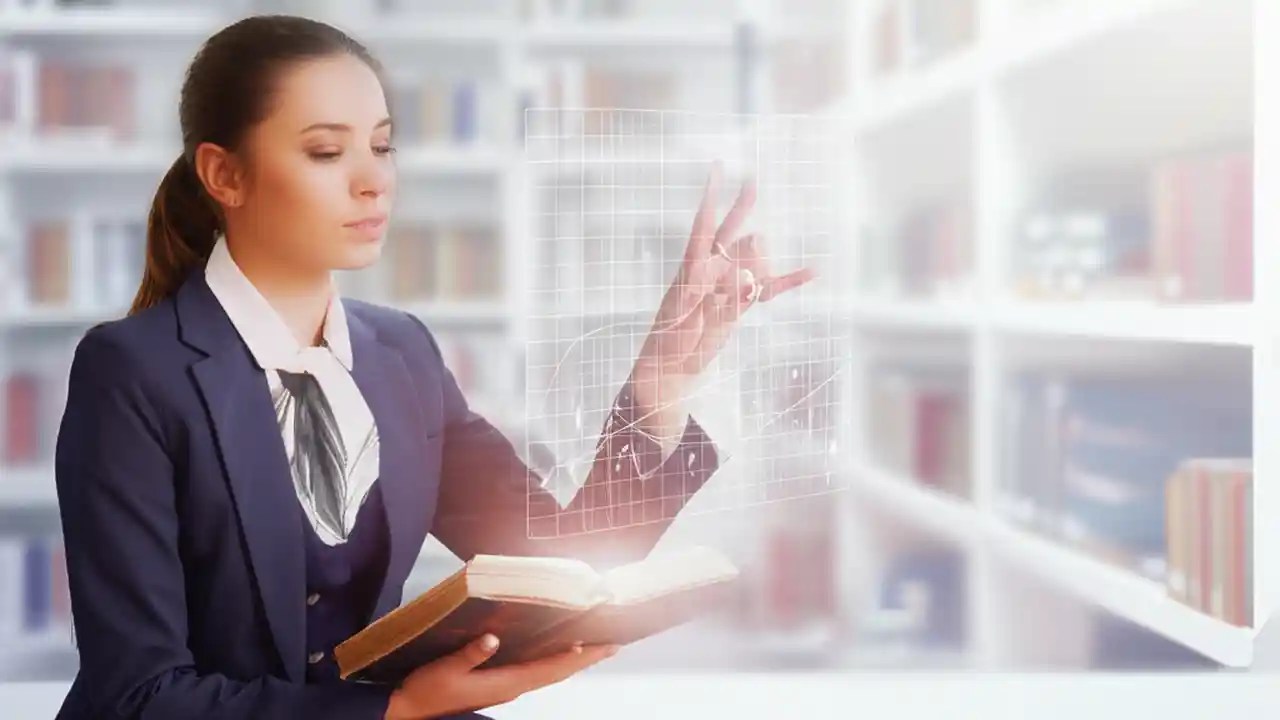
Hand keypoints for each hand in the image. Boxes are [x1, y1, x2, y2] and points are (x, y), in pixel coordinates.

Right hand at [383, 633, 617, 719]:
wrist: (408, 711)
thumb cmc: (425, 690)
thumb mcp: (444, 670)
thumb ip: (469, 654)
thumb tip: (493, 639)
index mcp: (505, 684)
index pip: (551, 669)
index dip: (579, 657)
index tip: (604, 646)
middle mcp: (511, 687)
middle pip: (557, 673)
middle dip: (585, 659)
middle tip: (612, 644)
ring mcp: (505, 687)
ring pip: (548, 673)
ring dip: (571, 661)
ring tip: (592, 646)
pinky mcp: (497, 685)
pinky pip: (535, 672)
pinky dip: (552, 662)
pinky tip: (556, 652)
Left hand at [630, 161, 817, 443]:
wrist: (669, 370)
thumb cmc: (670, 347)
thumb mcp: (691, 324)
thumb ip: (721, 301)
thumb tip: (750, 278)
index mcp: (691, 271)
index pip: (704, 227)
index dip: (712, 198)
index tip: (719, 168)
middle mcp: (709, 271)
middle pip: (730, 232)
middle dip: (741, 208)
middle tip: (754, 181)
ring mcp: (725, 284)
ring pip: (752, 261)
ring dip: (760, 269)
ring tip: (753, 293)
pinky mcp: (738, 302)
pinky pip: (767, 287)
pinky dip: (788, 281)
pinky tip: (813, 272)